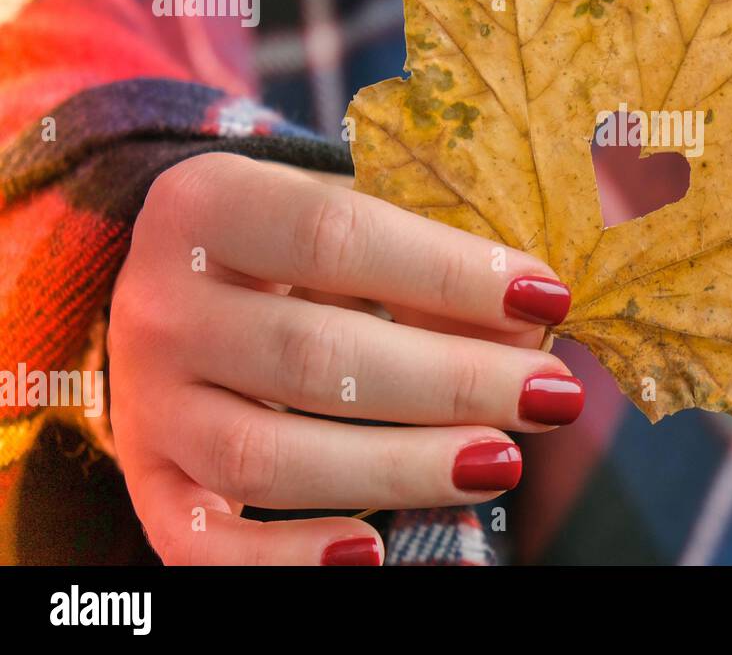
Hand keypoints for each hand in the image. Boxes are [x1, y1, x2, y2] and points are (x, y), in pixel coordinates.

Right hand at [107, 152, 581, 564]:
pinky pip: (202, 542)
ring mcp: (147, 401)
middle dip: (452, 382)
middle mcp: (161, 305)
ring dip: (399, 469)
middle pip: (313, 356)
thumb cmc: (291, 243)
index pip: (336, 236)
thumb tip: (528, 327)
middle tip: (552, 395)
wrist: (180, 283)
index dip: (449, 271)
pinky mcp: (148, 478)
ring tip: (502, 462)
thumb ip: (428, 262)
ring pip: (266, 456)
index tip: (548, 297)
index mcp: (208, 205)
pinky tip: (372, 550)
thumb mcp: (349, 220)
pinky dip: (284, 559)